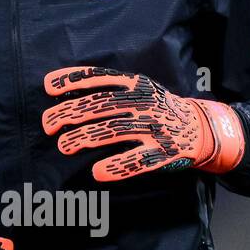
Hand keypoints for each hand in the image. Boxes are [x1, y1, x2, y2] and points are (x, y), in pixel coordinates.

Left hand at [41, 66, 244, 181]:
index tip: (48, 88)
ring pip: (114, 131)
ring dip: (85, 138)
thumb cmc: (159, 108)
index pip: (101, 78)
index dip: (73, 81)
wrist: (201, 127)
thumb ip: (109, 90)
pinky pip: (138, 161)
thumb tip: (65, 93)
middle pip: (101, 105)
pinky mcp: (164, 153)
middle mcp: (145, 103)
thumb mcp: (139, 90)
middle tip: (47, 124)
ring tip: (63, 145)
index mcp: (137, 85)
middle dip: (70, 114)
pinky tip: (97, 172)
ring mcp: (155, 128)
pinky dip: (117, 167)